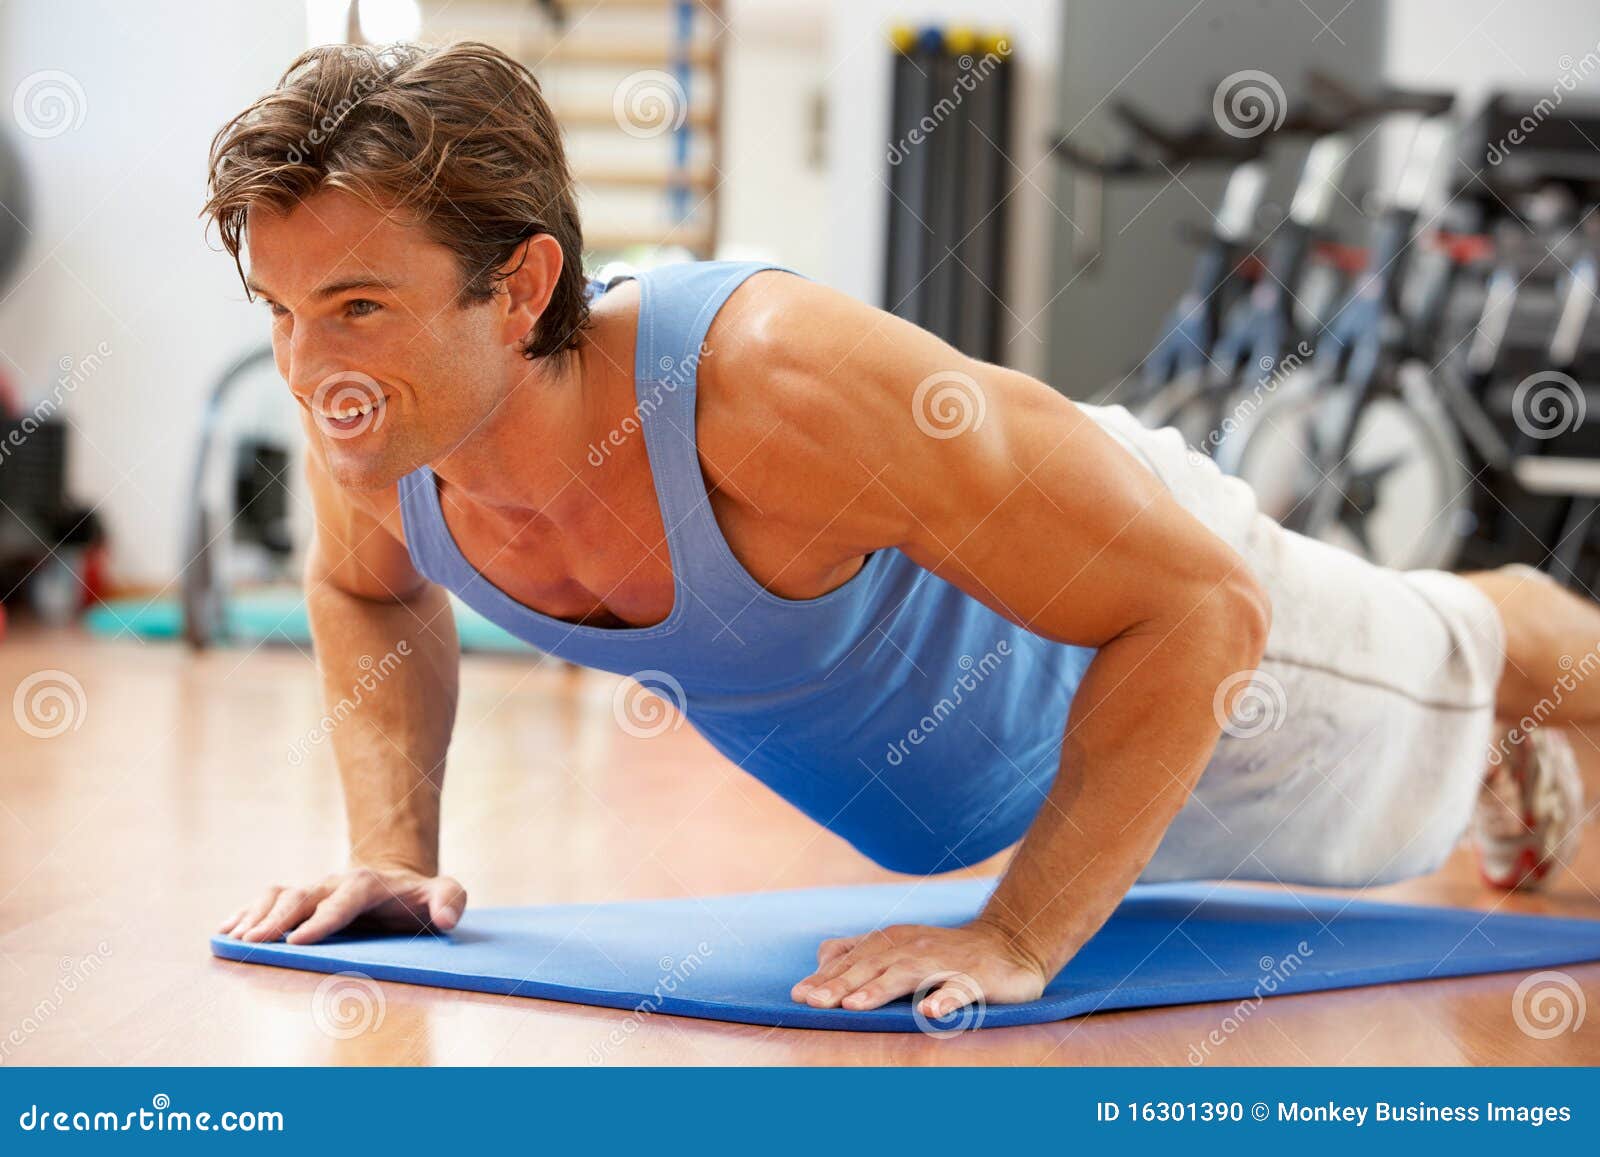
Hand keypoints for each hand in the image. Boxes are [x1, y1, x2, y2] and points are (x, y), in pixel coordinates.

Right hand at [216, 865, 466, 944]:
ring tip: (235, 938)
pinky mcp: (301, 898)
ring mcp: (316, 888)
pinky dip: (246, 912)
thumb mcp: (446, 893)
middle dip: (278, 918)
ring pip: (280, 893)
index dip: (323, 919)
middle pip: (303, 895)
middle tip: (255, 942)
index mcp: (370, 883)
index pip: (345, 899)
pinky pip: (269, 898)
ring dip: (256, 914)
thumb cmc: (420, 896)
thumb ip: (451, 901)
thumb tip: (445, 920)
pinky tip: (226, 931)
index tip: (299, 940)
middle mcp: (336, 882)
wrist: (398, 879)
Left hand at [789, 920, 1047, 1017]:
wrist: (1007, 946)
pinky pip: (958, 988)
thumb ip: (862, 952)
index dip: (826, 978)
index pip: (852, 960)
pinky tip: (930, 1013)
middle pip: (872, 966)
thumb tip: (821, 960)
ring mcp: (944, 962)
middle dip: (842, 984)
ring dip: (880, 989)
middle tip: (814, 1002)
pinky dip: (944, 999)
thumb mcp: (900, 949)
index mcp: (893, 943)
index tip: (798, 996)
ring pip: (908, 975)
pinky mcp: (975, 977)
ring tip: (855, 1005)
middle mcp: (914, 948)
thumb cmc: (945, 954)